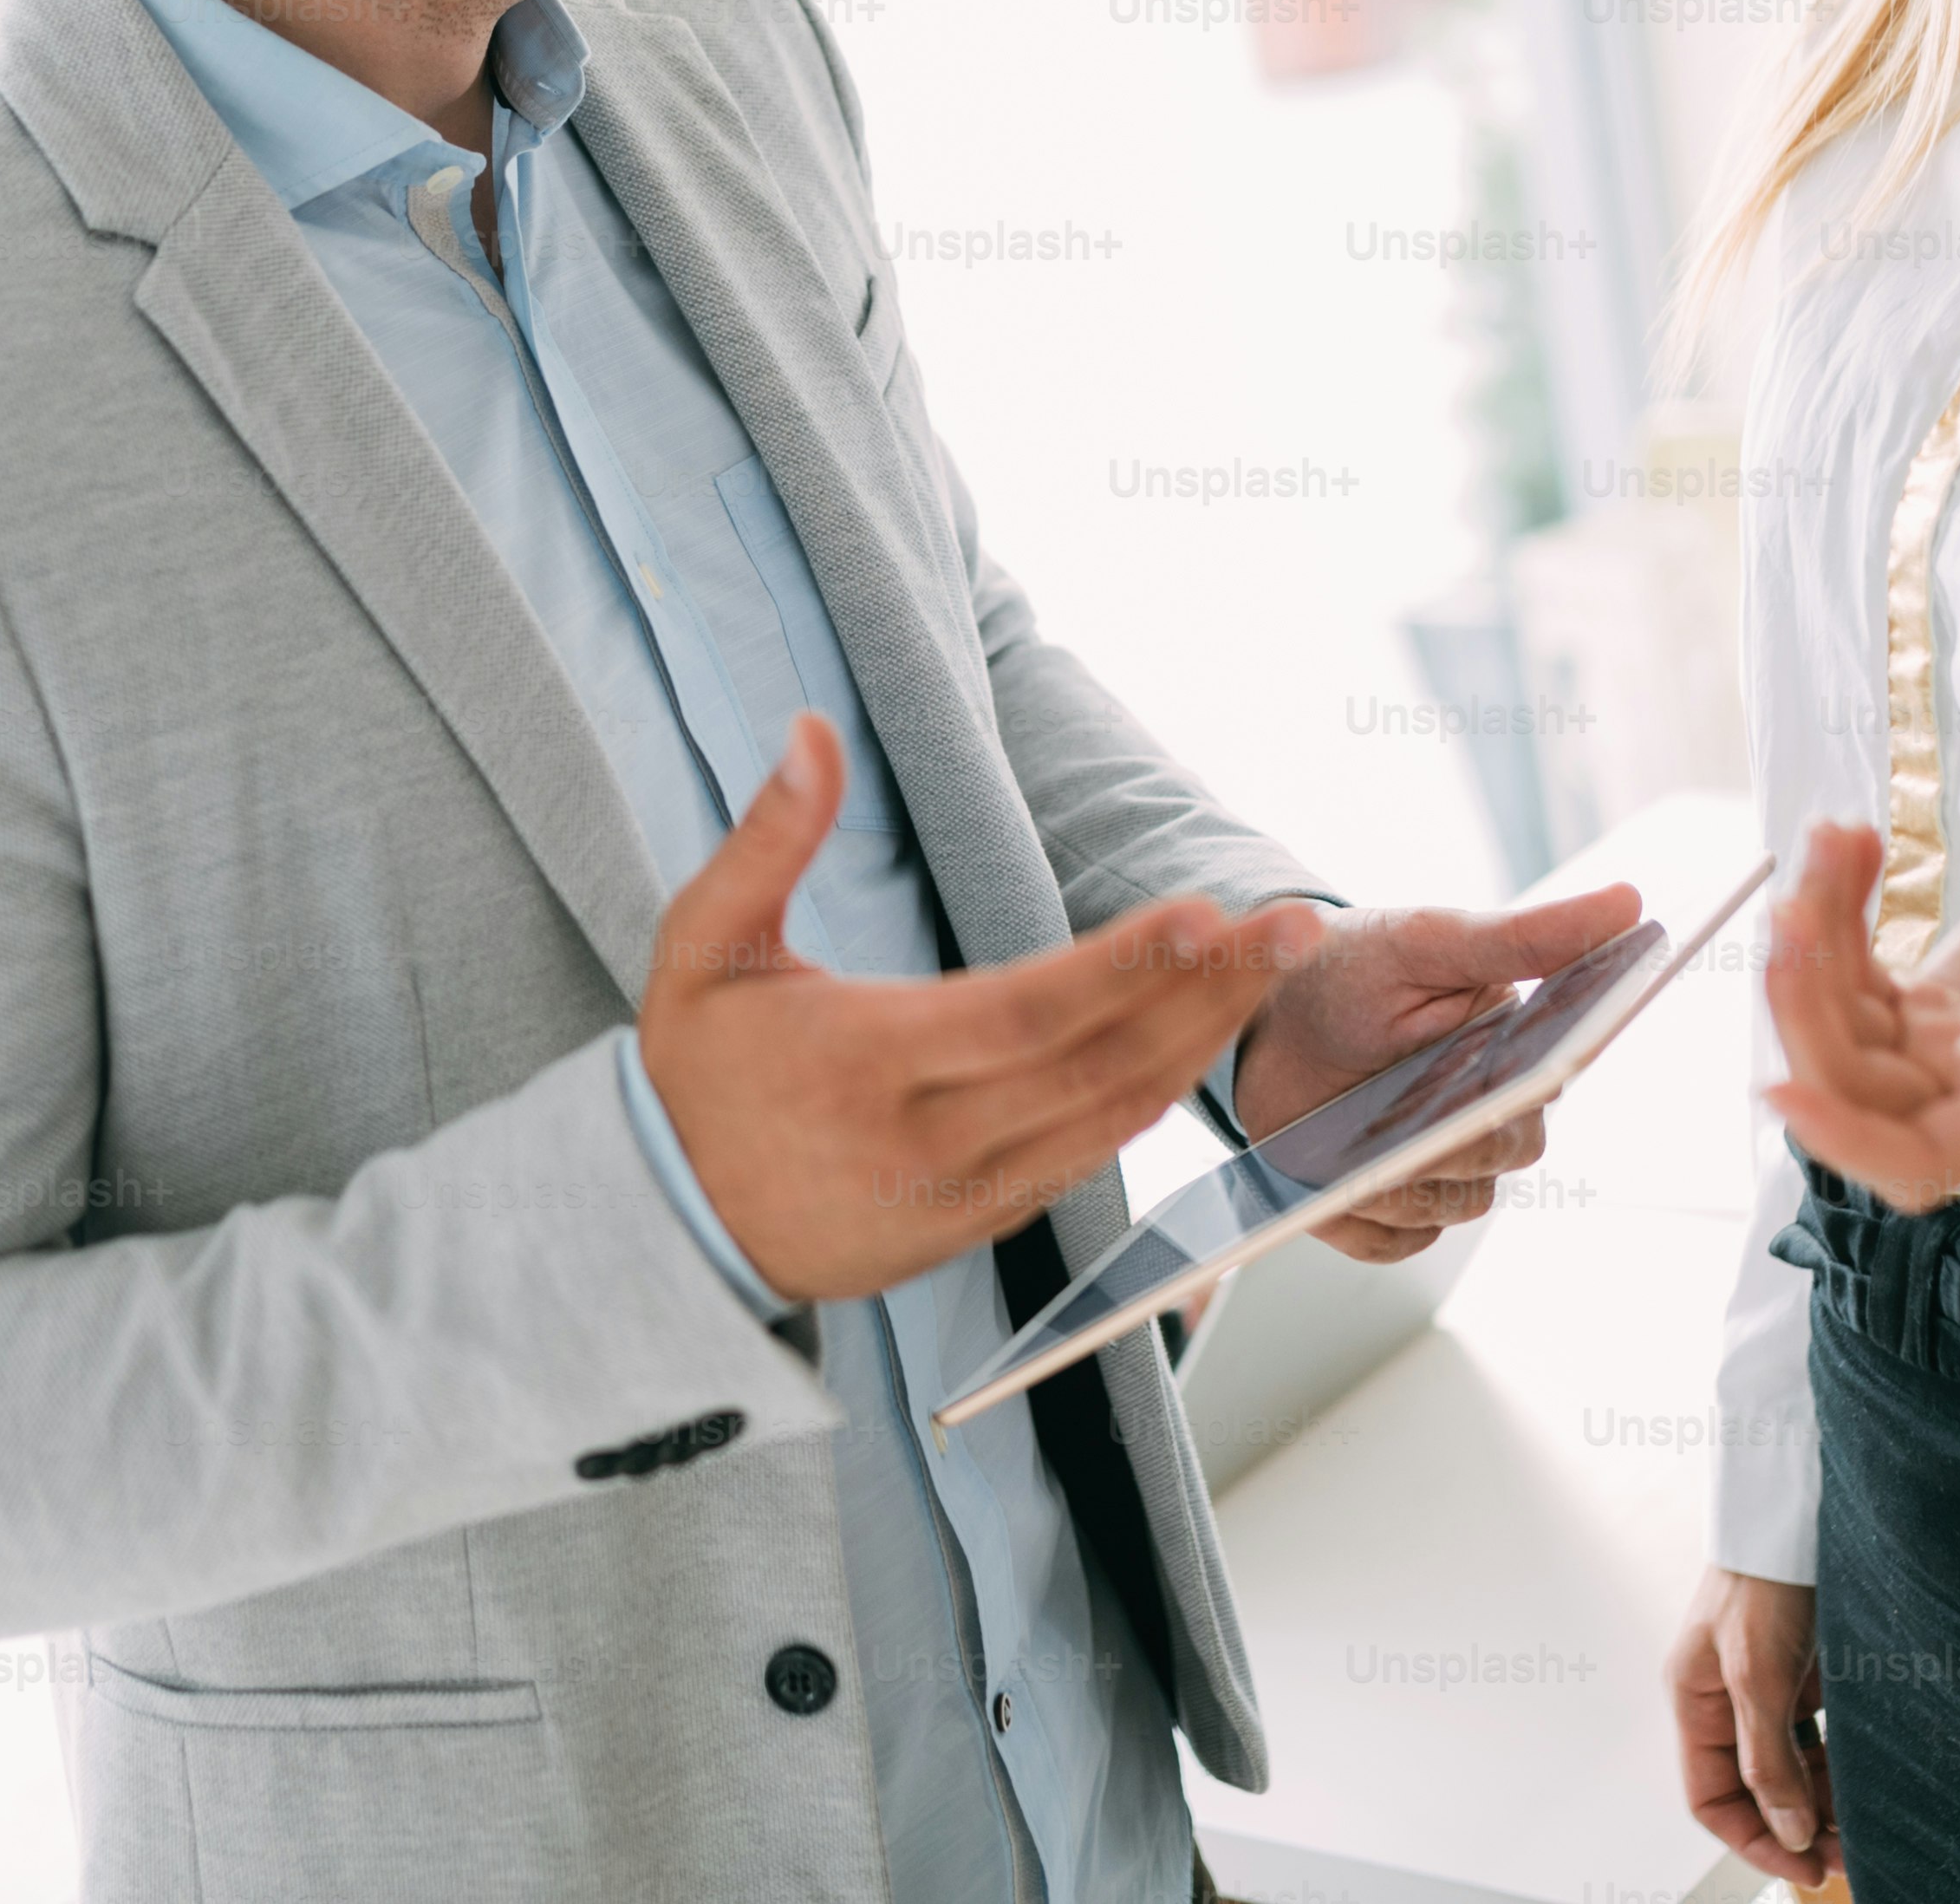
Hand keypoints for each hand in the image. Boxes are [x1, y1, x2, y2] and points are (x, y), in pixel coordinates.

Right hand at [641, 715, 1329, 1306]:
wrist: (670, 1231)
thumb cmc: (693, 1075)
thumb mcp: (701, 946)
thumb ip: (767, 837)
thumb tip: (812, 729)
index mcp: (863, 1061)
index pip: (1023, 1011)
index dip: (1123, 967)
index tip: (1203, 913)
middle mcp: (926, 1138)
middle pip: (1095, 1064)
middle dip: (1205, 992)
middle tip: (1289, 927)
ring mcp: (959, 1194)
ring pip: (1108, 1118)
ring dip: (1200, 1041)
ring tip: (1269, 969)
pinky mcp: (977, 1225)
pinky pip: (1087, 1161)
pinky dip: (1152, 1099)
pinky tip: (1200, 1040)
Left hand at [1227, 879, 1645, 1260]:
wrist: (1262, 1012)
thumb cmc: (1354, 967)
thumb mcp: (1430, 940)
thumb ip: (1526, 934)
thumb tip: (1629, 901)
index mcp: (1514, 1051)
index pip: (1552, 1082)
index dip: (1532, 1089)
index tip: (1492, 1087)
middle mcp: (1487, 1117)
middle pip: (1501, 1157)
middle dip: (1455, 1143)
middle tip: (1408, 1126)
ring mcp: (1436, 1168)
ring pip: (1450, 1206)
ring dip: (1401, 1187)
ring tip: (1348, 1159)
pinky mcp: (1385, 1208)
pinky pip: (1395, 1243)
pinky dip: (1364, 1224)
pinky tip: (1330, 1194)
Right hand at [1668, 1567, 1834, 1884]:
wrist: (1801, 1517)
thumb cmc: (1764, 1578)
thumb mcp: (1758, 1673)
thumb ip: (1768, 1756)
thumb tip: (1787, 1829)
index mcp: (1696, 1701)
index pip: (1711, 1796)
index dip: (1753, 1838)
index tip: (1805, 1866)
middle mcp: (1726, 1701)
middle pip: (1754, 1789)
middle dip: (1794, 1826)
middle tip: (1844, 1854)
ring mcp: (1766, 1689)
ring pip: (1790, 1769)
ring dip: (1820, 1801)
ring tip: (1859, 1826)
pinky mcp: (1803, 1677)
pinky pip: (1815, 1742)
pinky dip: (1835, 1768)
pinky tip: (1861, 1783)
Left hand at [1763, 815, 1959, 1210]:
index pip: (1917, 1159)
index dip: (1845, 1137)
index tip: (1781, 1084)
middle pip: (1849, 1081)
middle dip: (1804, 998)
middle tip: (1798, 899)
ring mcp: (1945, 1044)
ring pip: (1835, 1017)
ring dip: (1812, 933)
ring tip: (1833, 840)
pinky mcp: (1927, 997)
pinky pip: (1850, 971)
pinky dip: (1835, 910)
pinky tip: (1851, 845)